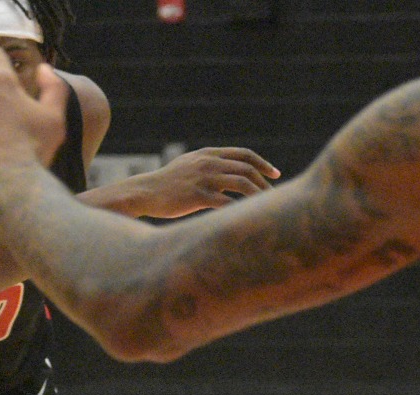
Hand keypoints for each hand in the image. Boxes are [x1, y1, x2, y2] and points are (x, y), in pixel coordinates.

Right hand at [127, 146, 280, 218]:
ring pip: (242, 183)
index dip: (263, 164)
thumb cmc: (167, 183)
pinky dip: (241, 209)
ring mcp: (203, 178)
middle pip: (247, 169)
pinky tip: (247, 216)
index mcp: (209, 154)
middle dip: (264, 182)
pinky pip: (227, 202)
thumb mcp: (189, 165)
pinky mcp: (197, 195)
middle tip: (273, 196)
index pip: (244, 154)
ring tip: (265, 207)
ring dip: (258, 195)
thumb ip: (209, 165)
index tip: (275, 174)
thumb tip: (229, 175)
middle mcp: (208, 163)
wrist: (144, 192)